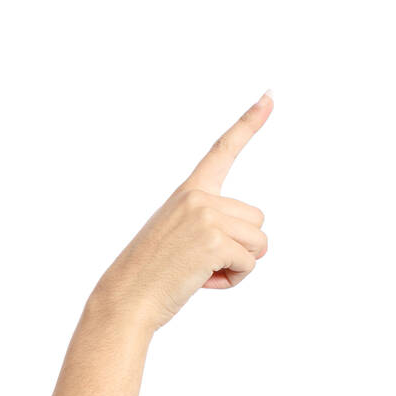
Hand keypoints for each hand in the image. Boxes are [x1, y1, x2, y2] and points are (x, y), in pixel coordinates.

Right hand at [99, 91, 272, 331]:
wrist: (126, 298)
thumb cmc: (150, 275)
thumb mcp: (177, 237)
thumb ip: (213, 227)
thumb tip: (261, 245)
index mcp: (188, 192)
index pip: (222, 151)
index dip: (249, 123)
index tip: (269, 97)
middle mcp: (198, 198)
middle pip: (256, 220)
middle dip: (241, 247)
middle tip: (202, 263)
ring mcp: (206, 216)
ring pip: (259, 242)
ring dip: (239, 265)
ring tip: (202, 273)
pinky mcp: (214, 241)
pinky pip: (250, 263)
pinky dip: (234, 279)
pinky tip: (203, 282)